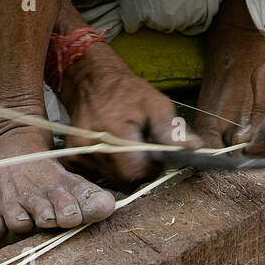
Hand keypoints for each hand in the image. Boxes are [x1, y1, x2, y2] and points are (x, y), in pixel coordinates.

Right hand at [60, 41, 201, 181]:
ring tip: (125, 146)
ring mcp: (77, 154)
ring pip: (112, 182)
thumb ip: (171, 130)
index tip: (156, 156)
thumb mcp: (156, 104)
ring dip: (124, 171)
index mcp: (113, 131)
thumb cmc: (127, 92)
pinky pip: (98, 178)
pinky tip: (112, 151)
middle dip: (139, 171)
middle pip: (124, 182)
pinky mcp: (71, 159)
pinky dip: (109, 170)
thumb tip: (193, 149)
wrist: (92, 82)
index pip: (135, 173)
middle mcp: (91, 145)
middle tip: (142, 149)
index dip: (151, 169)